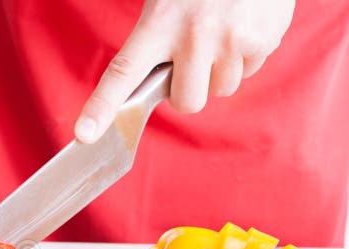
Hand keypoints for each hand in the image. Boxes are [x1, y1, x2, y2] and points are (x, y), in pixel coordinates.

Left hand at [74, 0, 294, 142]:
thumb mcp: (165, 0)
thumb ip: (154, 38)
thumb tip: (144, 83)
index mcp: (159, 21)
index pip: (123, 72)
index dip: (102, 106)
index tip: (85, 134)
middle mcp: (194, 34)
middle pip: (186, 102)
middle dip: (188, 90)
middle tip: (191, 60)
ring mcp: (231, 39)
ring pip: (220, 90)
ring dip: (219, 71)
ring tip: (221, 32)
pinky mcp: (262, 40)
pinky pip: (250, 71)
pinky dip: (246, 55)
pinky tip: (242, 24)